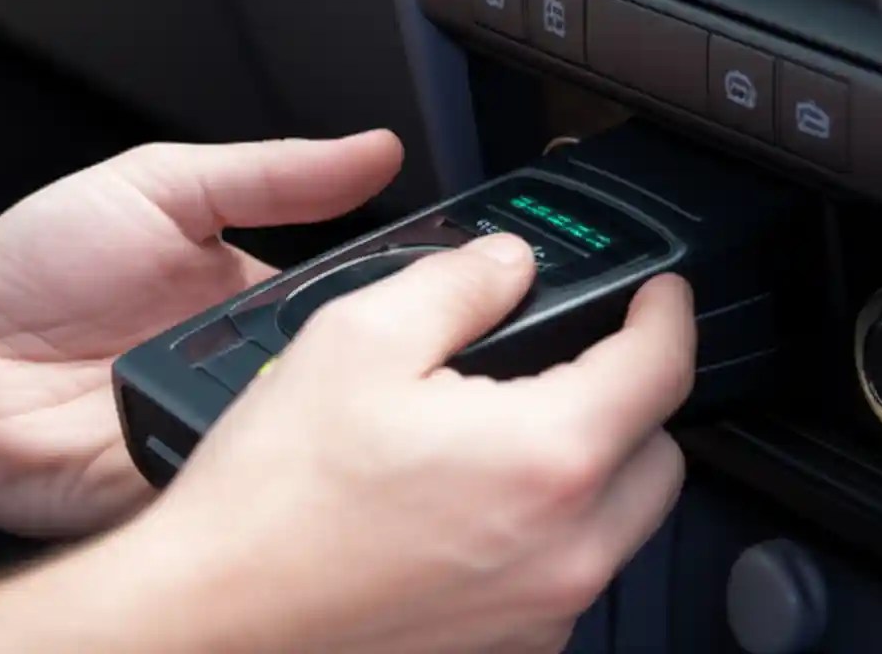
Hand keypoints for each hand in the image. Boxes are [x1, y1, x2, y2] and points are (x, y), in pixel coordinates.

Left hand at [0, 131, 403, 535]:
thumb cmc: (36, 268)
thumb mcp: (163, 187)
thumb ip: (272, 175)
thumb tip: (373, 152)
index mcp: (259, 301)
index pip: (356, 303)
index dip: (399, 294)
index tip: (442, 283)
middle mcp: (249, 369)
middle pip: (341, 372)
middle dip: (366, 361)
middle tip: (380, 341)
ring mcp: (221, 427)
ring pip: (304, 432)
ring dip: (313, 414)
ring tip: (317, 390)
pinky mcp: (187, 481)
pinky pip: (245, 480)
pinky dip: (257, 467)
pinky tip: (261, 443)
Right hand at [121, 235, 694, 652]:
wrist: (213, 619)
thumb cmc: (274, 499)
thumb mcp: (358, 342)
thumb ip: (458, 285)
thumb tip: (509, 265)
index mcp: (548, 457)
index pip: (662, 369)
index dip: (667, 314)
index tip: (659, 296)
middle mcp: (568, 547)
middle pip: (659, 453)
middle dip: (633, 399)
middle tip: (576, 367)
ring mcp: (545, 609)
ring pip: (623, 520)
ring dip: (595, 467)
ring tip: (510, 436)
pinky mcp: (515, 647)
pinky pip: (573, 572)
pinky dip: (553, 529)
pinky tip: (480, 505)